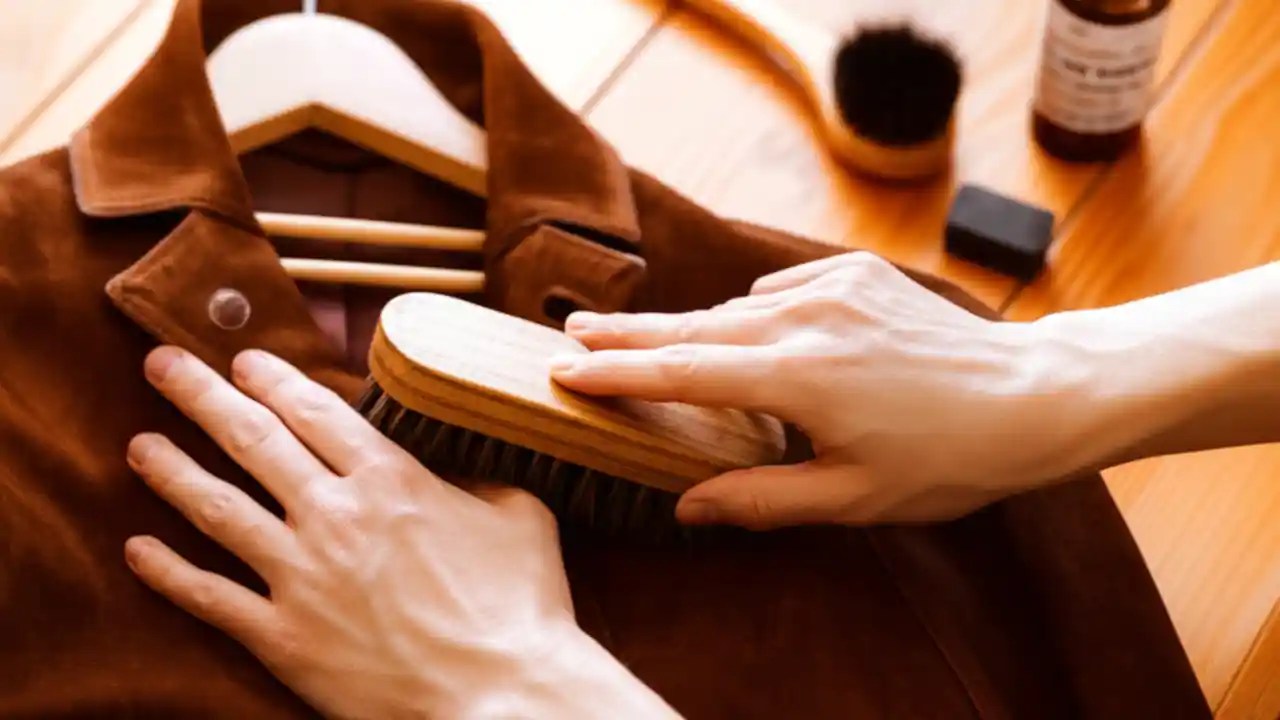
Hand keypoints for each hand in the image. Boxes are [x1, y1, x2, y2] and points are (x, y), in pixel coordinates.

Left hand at [125, 347, 675, 719]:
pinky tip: (139, 549)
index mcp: (391, 479)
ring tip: (139, 445)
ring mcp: (302, 577)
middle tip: (162, 365)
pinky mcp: (285, 638)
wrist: (503, 694)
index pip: (315, 411)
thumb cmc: (522, 604)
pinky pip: (211, 597)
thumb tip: (456, 463)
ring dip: (173, 471)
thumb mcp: (518, 514)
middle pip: (253, 441)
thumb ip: (477, 476)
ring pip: (218, 509)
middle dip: (201, 395)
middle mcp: (335, 516)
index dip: (273, 379)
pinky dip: (170, 572)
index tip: (244, 359)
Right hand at [552, 252, 1097, 528]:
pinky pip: (781, 293)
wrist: (1035, 393)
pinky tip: (757, 340)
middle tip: (573, 331)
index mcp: (800, 378)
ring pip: (736, 309)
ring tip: (652, 347)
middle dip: (629, 333)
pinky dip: (755, 316)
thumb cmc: (951, 458)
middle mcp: (807, 319)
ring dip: (693, 330)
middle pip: (693, 326)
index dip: (618, 373)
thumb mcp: (854, 498)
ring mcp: (834, 287)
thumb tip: (685, 504)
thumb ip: (761, 500)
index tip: (565, 369)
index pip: (683, 373)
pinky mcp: (857, 272)